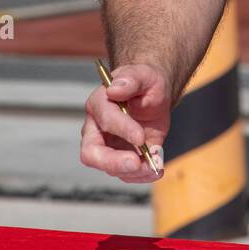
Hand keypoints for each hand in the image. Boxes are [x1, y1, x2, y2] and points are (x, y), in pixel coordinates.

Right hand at [80, 62, 170, 182]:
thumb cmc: (145, 83)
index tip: (140, 137)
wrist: (154, 96)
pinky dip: (143, 175)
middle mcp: (96, 129)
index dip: (122, 130)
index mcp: (98, 104)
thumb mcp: (143, 75)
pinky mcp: (121, 158)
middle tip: (136, 163)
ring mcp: (107, 147)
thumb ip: (130, 79)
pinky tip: (157, 168)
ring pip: (110, 169)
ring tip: (155, 166)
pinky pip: (127, 174)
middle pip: (91, 153)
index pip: (104, 120)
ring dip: (134, 172)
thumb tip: (115, 89)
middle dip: (113, 162)